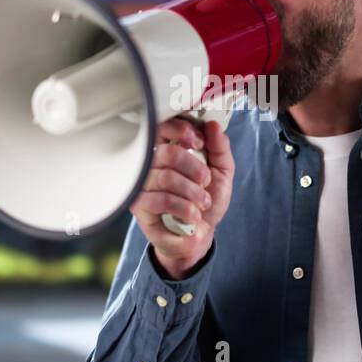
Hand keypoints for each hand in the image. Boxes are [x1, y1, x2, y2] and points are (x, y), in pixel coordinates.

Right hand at [129, 117, 234, 279]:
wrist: (199, 236)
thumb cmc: (205, 203)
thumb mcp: (222, 173)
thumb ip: (220, 148)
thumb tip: (214, 126)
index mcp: (170, 149)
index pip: (164, 126)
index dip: (182, 130)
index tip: (199, 142)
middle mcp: (152, 163)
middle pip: (168, 153)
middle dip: (194, 168)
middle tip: (205, 181)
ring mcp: (142, 183)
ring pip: (166, 177)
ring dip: (192, 192)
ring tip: (202, 203)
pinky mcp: (138, 204)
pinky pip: (161, 199)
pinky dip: (184, 208)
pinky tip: (192, 215)